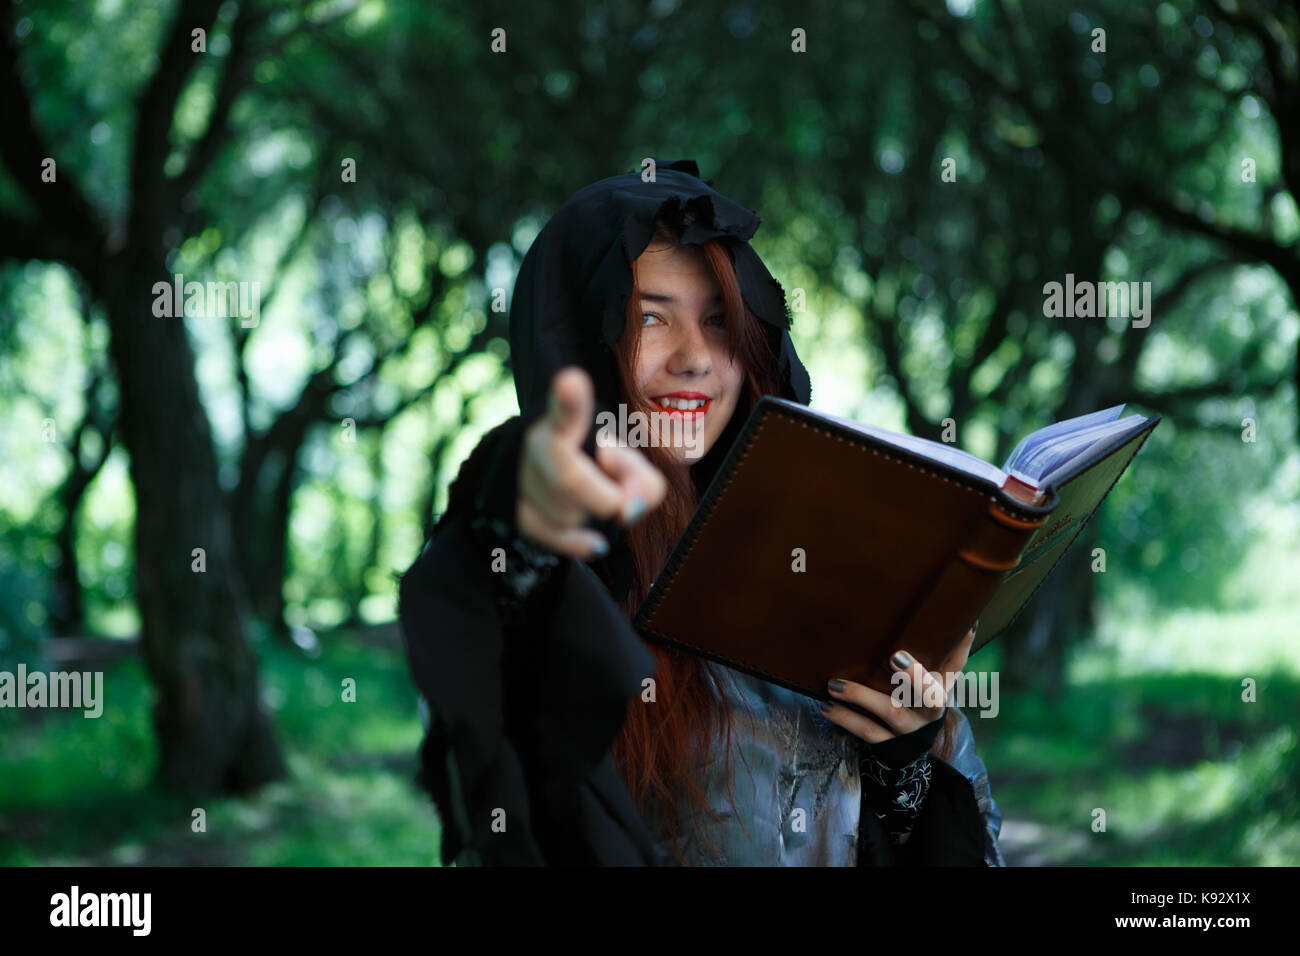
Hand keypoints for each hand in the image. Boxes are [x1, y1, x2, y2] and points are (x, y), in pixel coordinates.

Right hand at [517, 366, 667, 559]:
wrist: (552, 476)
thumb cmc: (596, 464)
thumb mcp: (627, 465)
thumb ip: (642, 483)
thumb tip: (630, 510)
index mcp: (566, 422)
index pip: (566, 411)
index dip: (569, 400)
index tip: (571, 381)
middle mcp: (536, 444)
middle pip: (566, 477)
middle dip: (602, 498)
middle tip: (620, 504)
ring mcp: (520, 477)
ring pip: (561, 512)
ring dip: (589, 516)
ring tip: (591, 500)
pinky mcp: (514, 508)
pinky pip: (550, 535)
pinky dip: (578, 542)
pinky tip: (595, 541)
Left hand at [821, 626, 976, 744]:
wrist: (917, 748)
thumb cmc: (925, 702)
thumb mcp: (941, 683)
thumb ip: (952, 655)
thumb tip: (969, 621)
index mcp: (942, 691)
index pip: (953, 670)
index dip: (956, 651)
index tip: (946, 633)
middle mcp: (929, 711)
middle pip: (929, 695)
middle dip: (914, 675)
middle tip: (894, 655)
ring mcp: (908, 729)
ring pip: (889, 711)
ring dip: (861, 696)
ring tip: (835, 683)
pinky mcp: (888, 744)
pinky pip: (867, 731)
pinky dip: (845, 718)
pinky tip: (827, 706)